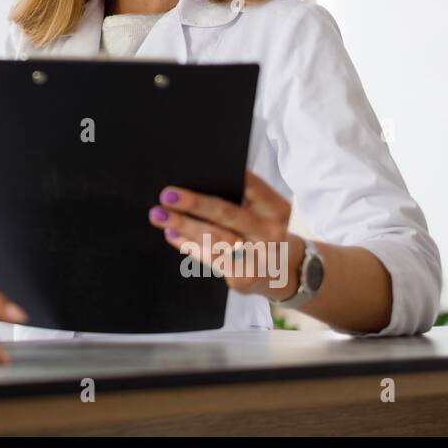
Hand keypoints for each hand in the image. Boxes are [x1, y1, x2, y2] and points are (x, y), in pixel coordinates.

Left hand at [147, 170, 303, 297]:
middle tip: (168, 194)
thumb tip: (202, 180)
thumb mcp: (268, 213)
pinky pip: (209, 258)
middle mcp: (270, 233)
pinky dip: (188, 245)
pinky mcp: (242, 278)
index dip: (230, 178)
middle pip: (228, 214)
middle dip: (195, 204)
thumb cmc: (266, 233)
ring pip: (214, 238)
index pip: (254, 187)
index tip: (199, 169)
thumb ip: (245, 198)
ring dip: (183, 225)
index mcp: (277, 210)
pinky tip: (171, 234)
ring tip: (160, 214)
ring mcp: (257, 258)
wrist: (287, 273)